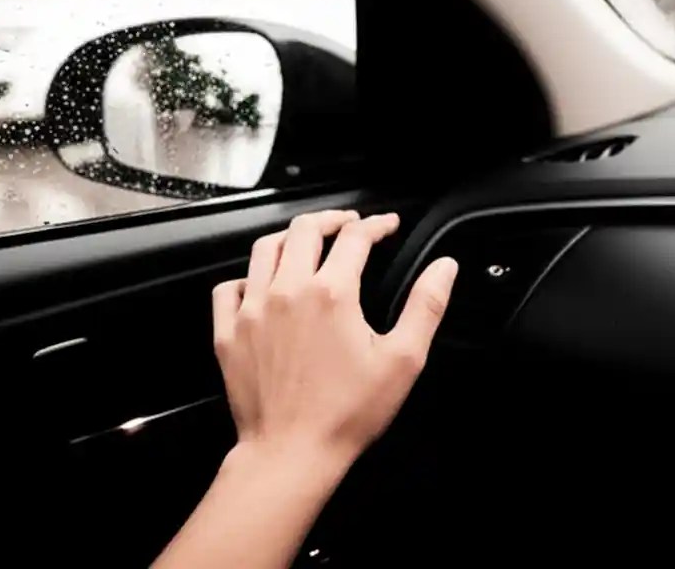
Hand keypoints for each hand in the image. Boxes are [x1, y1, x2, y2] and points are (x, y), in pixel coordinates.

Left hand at [211, 210, 457, 465]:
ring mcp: (253, 310)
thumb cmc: (347, 414)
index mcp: (332, 293)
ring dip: (290, 238)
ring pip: (265, 249)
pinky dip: (247, 277)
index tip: (387, 226)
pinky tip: (261, 284)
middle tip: (349, 224)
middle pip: (305, 230)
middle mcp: (288, 291)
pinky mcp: (229, 333)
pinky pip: (229, 287)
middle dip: (332, 219)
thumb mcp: (403, 360)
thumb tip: (445, 267)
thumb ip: (426, 306)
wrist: (291, 454)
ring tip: (307, 241)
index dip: (376, 224)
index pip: (355, 237)